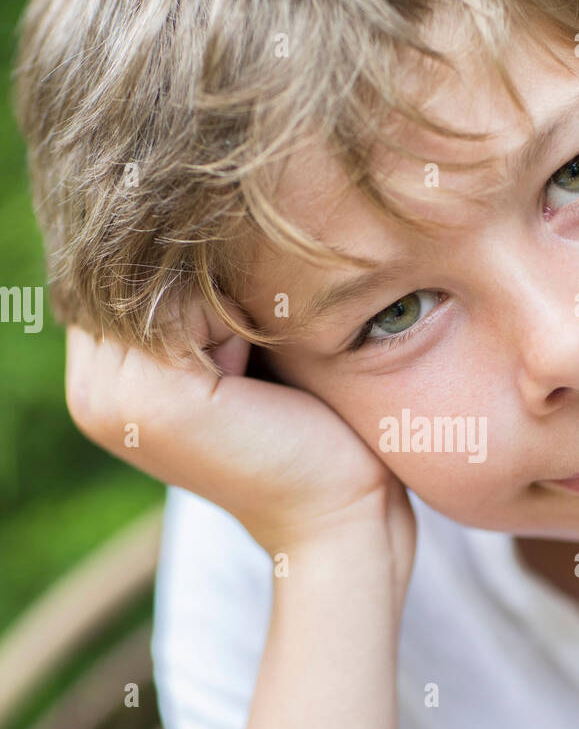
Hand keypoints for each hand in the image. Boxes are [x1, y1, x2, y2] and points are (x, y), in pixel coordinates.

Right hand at [64, 296, 416, 595]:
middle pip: (141, 269)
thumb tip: (189, 211)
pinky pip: (188, 304)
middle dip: (206, 280)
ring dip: (226, 301)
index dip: (193, 269)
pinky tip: (261, 371)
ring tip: (257, 364)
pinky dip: (239, 319)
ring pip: (165, 281)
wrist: (339, 517)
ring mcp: (111, 398)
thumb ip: (199, 301)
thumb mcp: (241, 350)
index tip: (248, 313)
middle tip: (257, 344)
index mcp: (100, 380)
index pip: (128, 269)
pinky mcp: (154, 400)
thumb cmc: (310, 433)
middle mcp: (91, 390)